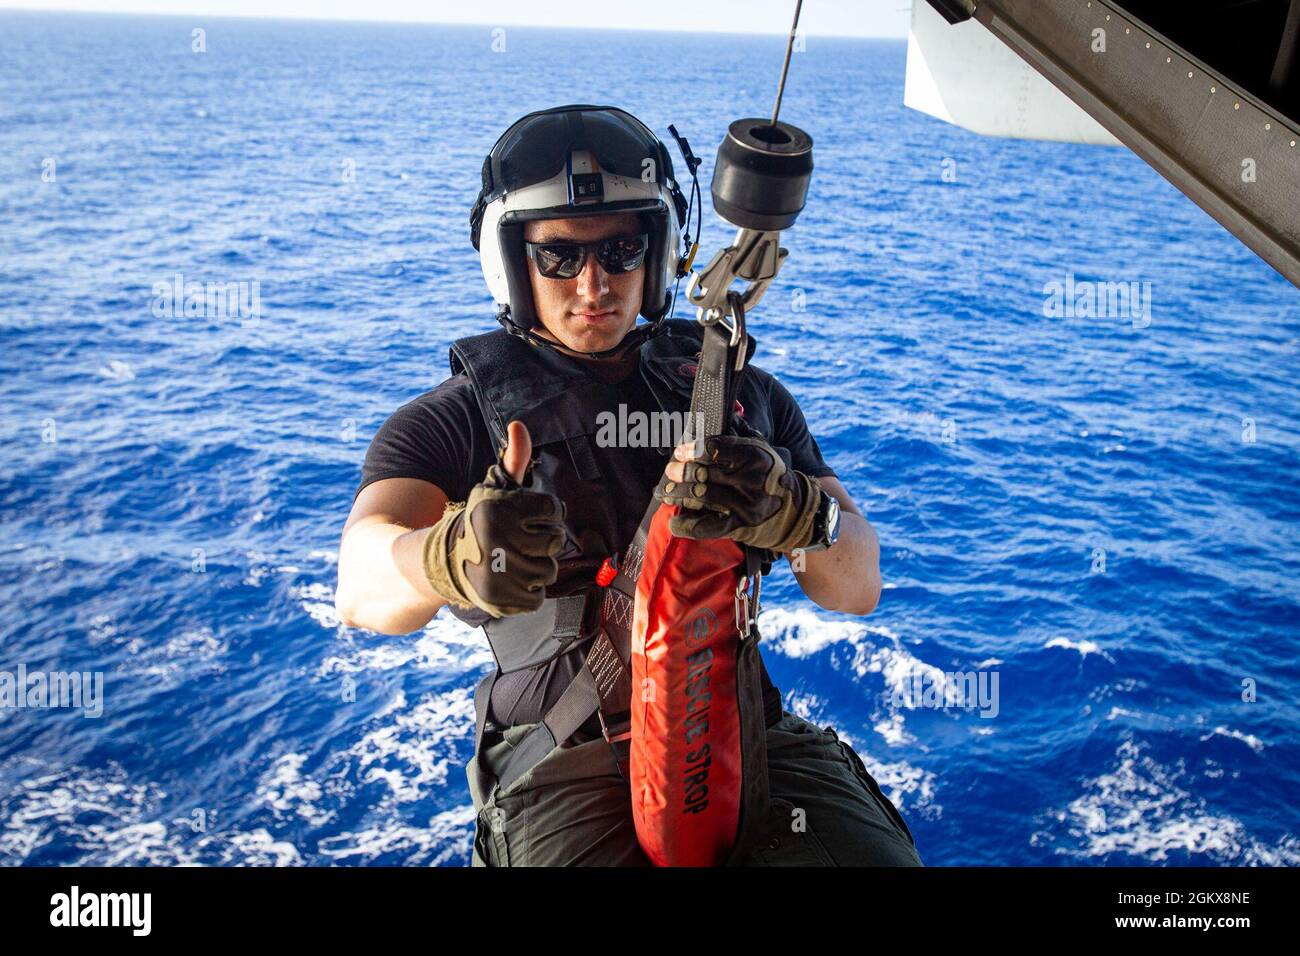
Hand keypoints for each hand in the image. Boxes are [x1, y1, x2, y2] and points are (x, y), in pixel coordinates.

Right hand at [423, 421, 565, 615]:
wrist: (442, 561)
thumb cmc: (480, 520)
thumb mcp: (493, 489)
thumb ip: (513, 459)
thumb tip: (519, 426)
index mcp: (498, 510)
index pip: (553, 509)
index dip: (545, 512)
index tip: (528, 516)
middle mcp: (497, 541)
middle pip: (554, 542)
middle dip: (542, 541)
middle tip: (518, 541)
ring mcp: (498, 574)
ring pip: (548, 571)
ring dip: (536, 567)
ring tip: (512, 560)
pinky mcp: (500, 601)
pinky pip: (537, 597)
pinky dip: (527, 592)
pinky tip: (508, 581)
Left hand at [655, 433, 820, 551]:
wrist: (796, 511)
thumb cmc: (771, 475)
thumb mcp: (763, 449)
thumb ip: (742, 432)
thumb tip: (730, 407)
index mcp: (755, 455)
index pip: (716, 448)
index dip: (693, 449)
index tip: (679, 451)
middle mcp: (751, 479)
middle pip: (705, 472)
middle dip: (681, 471)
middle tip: (670, 471)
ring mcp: (746, 504)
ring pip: (702, 496)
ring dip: (678, 493)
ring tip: (665, 491)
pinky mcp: (741, 526)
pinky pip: (708, 527)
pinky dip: (687, 525)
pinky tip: (673, 521)